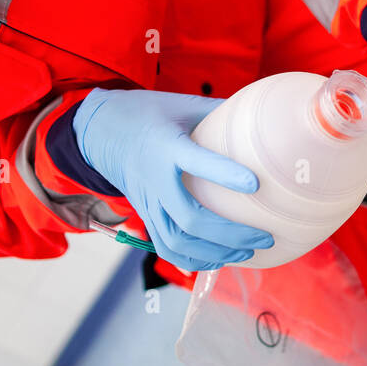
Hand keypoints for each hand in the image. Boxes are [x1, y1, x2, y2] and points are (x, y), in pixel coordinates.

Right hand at [73, 88, 272, 271]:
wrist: (102, 132)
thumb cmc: (150, 114)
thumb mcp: (183, 105)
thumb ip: (220, 113)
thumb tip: (262, 118)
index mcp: (166, 145)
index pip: (195, 161)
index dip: (225, 174)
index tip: (256, 184)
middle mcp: (154, 179)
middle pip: (189, 219)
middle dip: (230, 234)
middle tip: (264, 235)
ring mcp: (147, 202)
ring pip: (177, 241)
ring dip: (215, 252)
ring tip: (248, 251)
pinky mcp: (144, 215)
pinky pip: (165, 247)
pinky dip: (192, 260)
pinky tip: (219, 260)